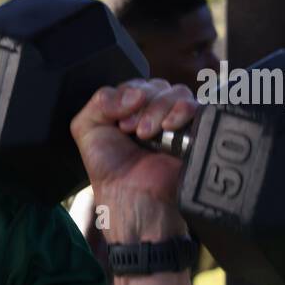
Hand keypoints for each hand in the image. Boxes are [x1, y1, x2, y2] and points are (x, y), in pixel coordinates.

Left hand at [69, 79, 196, 241]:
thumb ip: (100, 101)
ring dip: (158, 108)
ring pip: (176, 91)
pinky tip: (168, 127)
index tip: (119, 122)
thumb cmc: (110, 173)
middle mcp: (154, 114)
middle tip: (131, 130)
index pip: (135, 83)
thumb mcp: (87, 130)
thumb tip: (134, 92)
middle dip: (142, 103)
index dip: (127, 95)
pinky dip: (182, 109)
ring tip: (146, 134)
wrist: (131, 201)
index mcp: (130, 112)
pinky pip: (197, 105)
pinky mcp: (195, 132)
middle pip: (157, 85)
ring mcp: (176, 123)